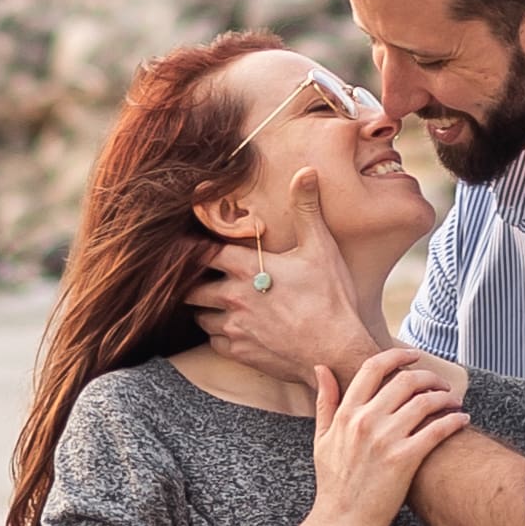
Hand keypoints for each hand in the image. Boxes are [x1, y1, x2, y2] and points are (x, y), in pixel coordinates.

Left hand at [197, 169, 389, 394]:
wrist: (334, 352)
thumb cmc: (329, 299)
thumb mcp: (320, 248)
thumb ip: (307, 209)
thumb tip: (305, 171)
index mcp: (247, 268)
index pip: (203, 253)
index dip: (195, 248)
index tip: (190, 246)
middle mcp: (233, 297)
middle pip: (192, 288)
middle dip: (192, 282)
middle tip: (197, 276)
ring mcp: (234, 328)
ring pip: (200, 317)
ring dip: (205, 309)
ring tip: (214, 301)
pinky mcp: (240, 353)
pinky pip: (214, 342)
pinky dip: (218, 334)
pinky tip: (231, 328)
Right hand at [306, 342, 469, 525]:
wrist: (342, 521)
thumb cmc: (333, 483)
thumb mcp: (321, 438)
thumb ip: (325, 401)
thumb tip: (322, 367)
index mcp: (347, 413)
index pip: (374, 367)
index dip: (398, 355)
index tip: (414, 355)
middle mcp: (366, 421)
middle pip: (406, 380)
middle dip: (429, 376)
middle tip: (440, 383)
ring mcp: (386, 439)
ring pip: (425, 401)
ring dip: (445, 396)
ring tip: (454, 401)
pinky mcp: (404, 460)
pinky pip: (436, 429)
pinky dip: (453, 420)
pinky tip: (462, 419)